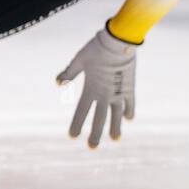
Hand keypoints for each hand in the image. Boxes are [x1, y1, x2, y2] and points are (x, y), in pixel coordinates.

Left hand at [56, 27, 136, 147]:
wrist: (118, 41)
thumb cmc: (95, 49)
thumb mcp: (78, 60)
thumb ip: (69, 73)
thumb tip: (57, 83)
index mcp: (91, 89)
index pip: (82, 111)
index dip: (77, 124)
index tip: (73, 136)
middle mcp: (105, 94)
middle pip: (99, 118)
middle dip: (95, 134)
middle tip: (92, 147)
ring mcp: (119, 92)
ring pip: (117, 114)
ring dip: (115, 126)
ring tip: (115, 139)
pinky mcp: (130, 86)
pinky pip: (130, 102)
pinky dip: (129, 110)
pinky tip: (129, 119)